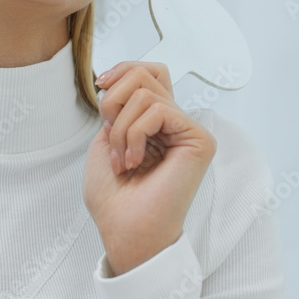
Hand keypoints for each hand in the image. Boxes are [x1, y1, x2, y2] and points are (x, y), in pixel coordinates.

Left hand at [82, 61, 216, 275]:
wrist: (124, 230)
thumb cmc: (114, 197)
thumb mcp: (106, 138)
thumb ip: (119, 104)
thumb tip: (122, 77)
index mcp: (157, 122)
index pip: (150, 71)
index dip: (124, 68)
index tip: (100, 85)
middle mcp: (177, 123)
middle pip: (146, 74)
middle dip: (114, 101)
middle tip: (110, 137)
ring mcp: (190, 131)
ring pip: (146, 93)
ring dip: (120, 127)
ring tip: (122, 160)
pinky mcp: (198, 140)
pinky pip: (157, 111)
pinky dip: (134, 134)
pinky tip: (134, 161)